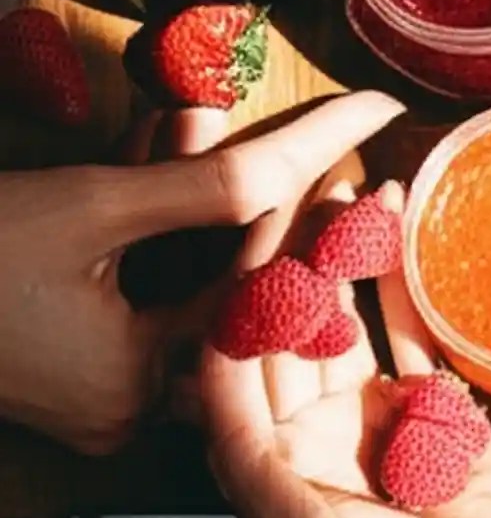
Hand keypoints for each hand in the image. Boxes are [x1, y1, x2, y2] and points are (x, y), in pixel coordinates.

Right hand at [0, 91, 402, 453]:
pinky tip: (168, 143)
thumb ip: (196, 188)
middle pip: (237, 286)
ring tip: (223, 124)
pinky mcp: (87, 367)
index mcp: (142, 381)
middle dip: (270, 199)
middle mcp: (137, 400)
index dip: (318, 184)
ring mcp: (110, 388)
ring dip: (212, 199)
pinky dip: (168, 223)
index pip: (264, 272)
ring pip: (194, 281)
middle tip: (327, 139)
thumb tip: (289, 156)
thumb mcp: (88, 209)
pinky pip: (155, 290)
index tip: (375, 117)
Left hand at [201, 182, 490, 517]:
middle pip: (295, 326)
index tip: (257, 220)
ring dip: (349, 258)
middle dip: (298, 254)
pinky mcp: (432, 408)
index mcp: (268, 455)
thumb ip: (243, 442)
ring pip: (352, 319)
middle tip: (309, 184)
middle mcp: (312, 428)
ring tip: (353, 191)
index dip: (248, 284)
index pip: (245, 352)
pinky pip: (412, 336)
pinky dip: (406, 284)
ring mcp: (373, 414)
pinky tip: (399, 231)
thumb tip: (213, 357)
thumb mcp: (292, 517)